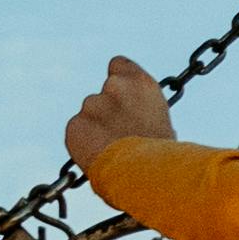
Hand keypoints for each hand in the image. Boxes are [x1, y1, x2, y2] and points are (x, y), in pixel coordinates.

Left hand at [64, 54, 176, 180]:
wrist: (145, 174)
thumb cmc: (163, 155)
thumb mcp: (162, 123)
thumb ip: (143, 110)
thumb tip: (140, 119)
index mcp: (141, 83)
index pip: (118, 65)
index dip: (118, 80)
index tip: (120, 96)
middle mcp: (115, 87)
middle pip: (102, 95)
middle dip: (106, 113)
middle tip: (118, 136)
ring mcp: (92, 105)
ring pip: (89, 116)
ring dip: (96, 130)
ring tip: (112, 152)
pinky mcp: (75, 125)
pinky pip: (78, 133)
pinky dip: (84, 144)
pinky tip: (100, 157)